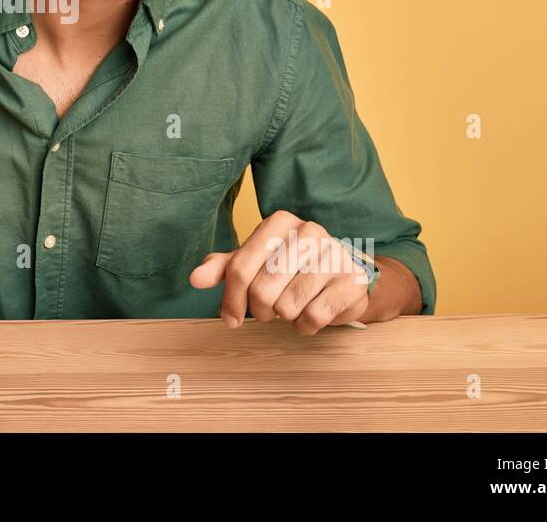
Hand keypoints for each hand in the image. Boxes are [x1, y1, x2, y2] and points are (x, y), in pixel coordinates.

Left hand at [188, 209, 372, 335]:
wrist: (344, 277)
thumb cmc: (292, 269)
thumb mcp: (255, 263)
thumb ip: (224, 268)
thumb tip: (195, 278)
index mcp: (280, 222)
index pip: (240, 268)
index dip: (230, 300)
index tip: (230, 319)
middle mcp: (309, 231)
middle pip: (262, 290)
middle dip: (261, 310)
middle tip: (269, 310)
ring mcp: (334, 254)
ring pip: (288, 306)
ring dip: (285, 317)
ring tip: (293, 305)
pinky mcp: (351, 281)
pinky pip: (313, 318)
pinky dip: (306, 325)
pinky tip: (312, 312)